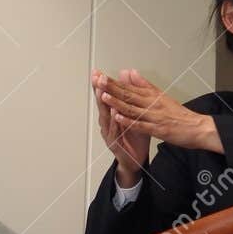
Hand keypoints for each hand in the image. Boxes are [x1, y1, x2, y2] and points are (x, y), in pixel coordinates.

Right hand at [93, 69, 149, 185]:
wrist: (136, 160)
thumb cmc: (134, 138)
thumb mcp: (133, 115)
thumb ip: (129, 98)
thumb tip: (126, 82)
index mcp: (112, 116)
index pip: (105, 98)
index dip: (101, 85)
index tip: (98, 73)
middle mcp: (107, 124)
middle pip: (102, 105)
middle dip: (99, 91)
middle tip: (97, 78)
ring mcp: (109, 134)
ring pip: (105, 117)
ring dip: (103, 105)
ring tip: (101, 93)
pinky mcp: (114, 144)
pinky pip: (114, 131)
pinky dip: (114, 122)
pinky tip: (114, 114)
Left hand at [94, 69, 221, 166]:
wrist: (198, 128)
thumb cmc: (179, 114)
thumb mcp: (162, 96)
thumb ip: (145, 85)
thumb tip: (131, 72)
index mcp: (152, 95)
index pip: (129, 87)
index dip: (114, 82)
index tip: (101, 75)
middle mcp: (152, 104)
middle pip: (129, 94)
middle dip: (112, 87)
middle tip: (98, 80)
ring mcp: (155, 116)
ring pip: (133, 108)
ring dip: (118, 102)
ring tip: (104, 95)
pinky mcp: (158, 129)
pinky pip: (141, 125)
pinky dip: (129, 120)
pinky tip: (119, 117)